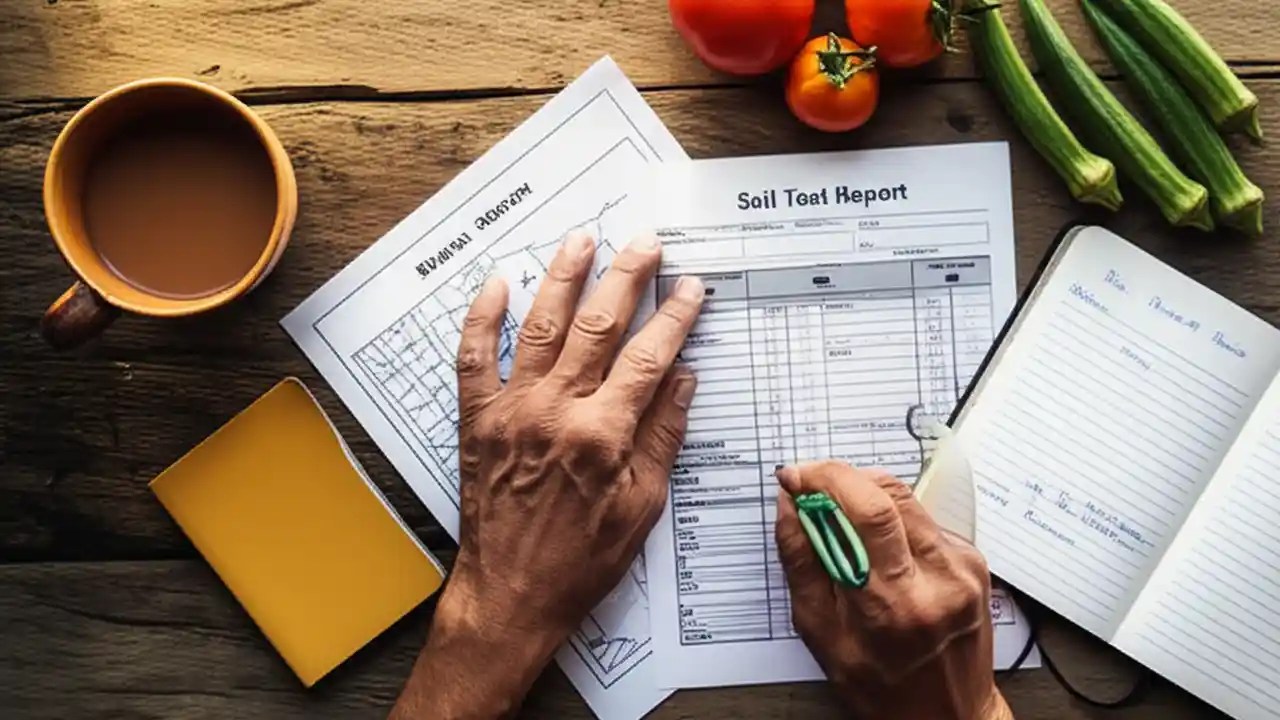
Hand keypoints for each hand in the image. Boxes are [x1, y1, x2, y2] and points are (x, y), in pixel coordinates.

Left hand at [391, 231, 702, 718]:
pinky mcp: (478, 419)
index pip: (648, 358)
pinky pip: (475, 356)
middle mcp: (555, 411)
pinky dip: (484, 316)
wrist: (508, 594)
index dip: (674, 317)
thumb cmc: (580, 562)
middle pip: (597, 326)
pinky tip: (499, 282)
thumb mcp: (640, 507)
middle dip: (625, 277)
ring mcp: (511, 410)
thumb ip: (661, 436)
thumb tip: (682, 378)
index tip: (691, 286)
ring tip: (582, 239)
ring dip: (563, 278)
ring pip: (540, 326)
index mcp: (602, 435)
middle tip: (644, 242)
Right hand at [776, 461, 1010, 719]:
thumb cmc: (879, 684)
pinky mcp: (974, 564)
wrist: (948, 716)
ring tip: (841, 512)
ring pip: (909, 500)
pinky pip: (925, 521)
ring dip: (867, 493)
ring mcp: (962, 570)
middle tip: (814, 482)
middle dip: (843, 476)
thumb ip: (802, 565)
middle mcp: (934, 582)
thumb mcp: (821, 634)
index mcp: (889, 605)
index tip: (796, 478)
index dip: (825, 481)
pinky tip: (880, 545)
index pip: (862, 514)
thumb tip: (789, 507)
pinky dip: (894, 520)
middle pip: (890, 494)